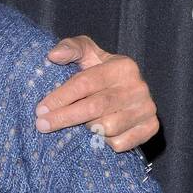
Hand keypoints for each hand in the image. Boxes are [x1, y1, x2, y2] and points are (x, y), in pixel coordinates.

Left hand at [36, 35, 158, 151]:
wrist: (130, 92)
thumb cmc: (102, 73)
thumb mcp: (88, 54)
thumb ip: (71, 48)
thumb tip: (53, 55)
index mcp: (123, 66)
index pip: (86, 83)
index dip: (60, 97)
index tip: (40, 109)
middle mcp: (138, 87)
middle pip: (94, 107)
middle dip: (64, 117)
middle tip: (42, 124)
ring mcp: (147, 109)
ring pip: (107, 128)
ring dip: (87, 128)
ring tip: (81, 123)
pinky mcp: (151, 128)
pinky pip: (120, 144)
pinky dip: (105, 142)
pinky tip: (100, 133)